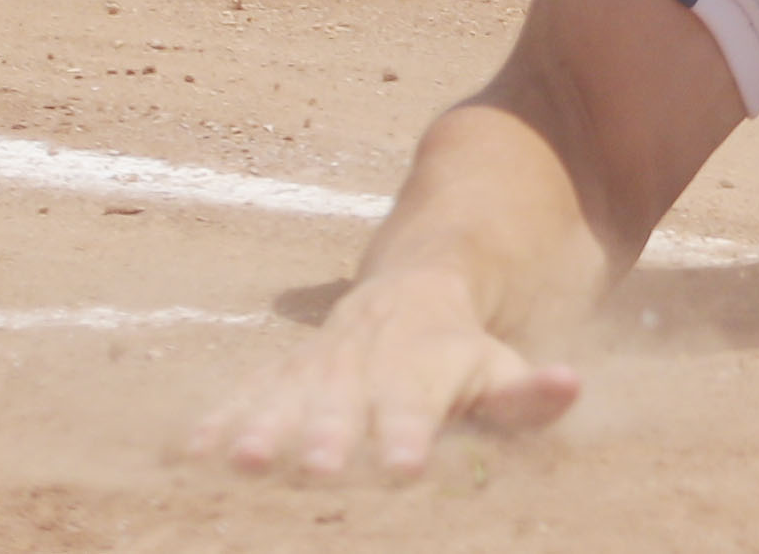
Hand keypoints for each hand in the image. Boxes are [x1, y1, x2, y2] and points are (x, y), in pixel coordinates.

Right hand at [188, 268, 580, 482]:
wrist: (413, 288)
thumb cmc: (461, 354)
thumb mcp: (499, 369)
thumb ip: (528, 393)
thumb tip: (572, 386)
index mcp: (422, 369)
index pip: (415, 407)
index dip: (409, 435)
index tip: (405, 466)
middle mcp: (363, 367)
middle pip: (345, 406)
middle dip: (332, 438)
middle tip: (323, 469)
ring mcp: (314, 370)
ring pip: (286, 399)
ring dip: (265, 430)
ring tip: (246, 461)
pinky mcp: (276, 377)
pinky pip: (242, 397)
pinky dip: (215, 423)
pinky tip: (186, 455)